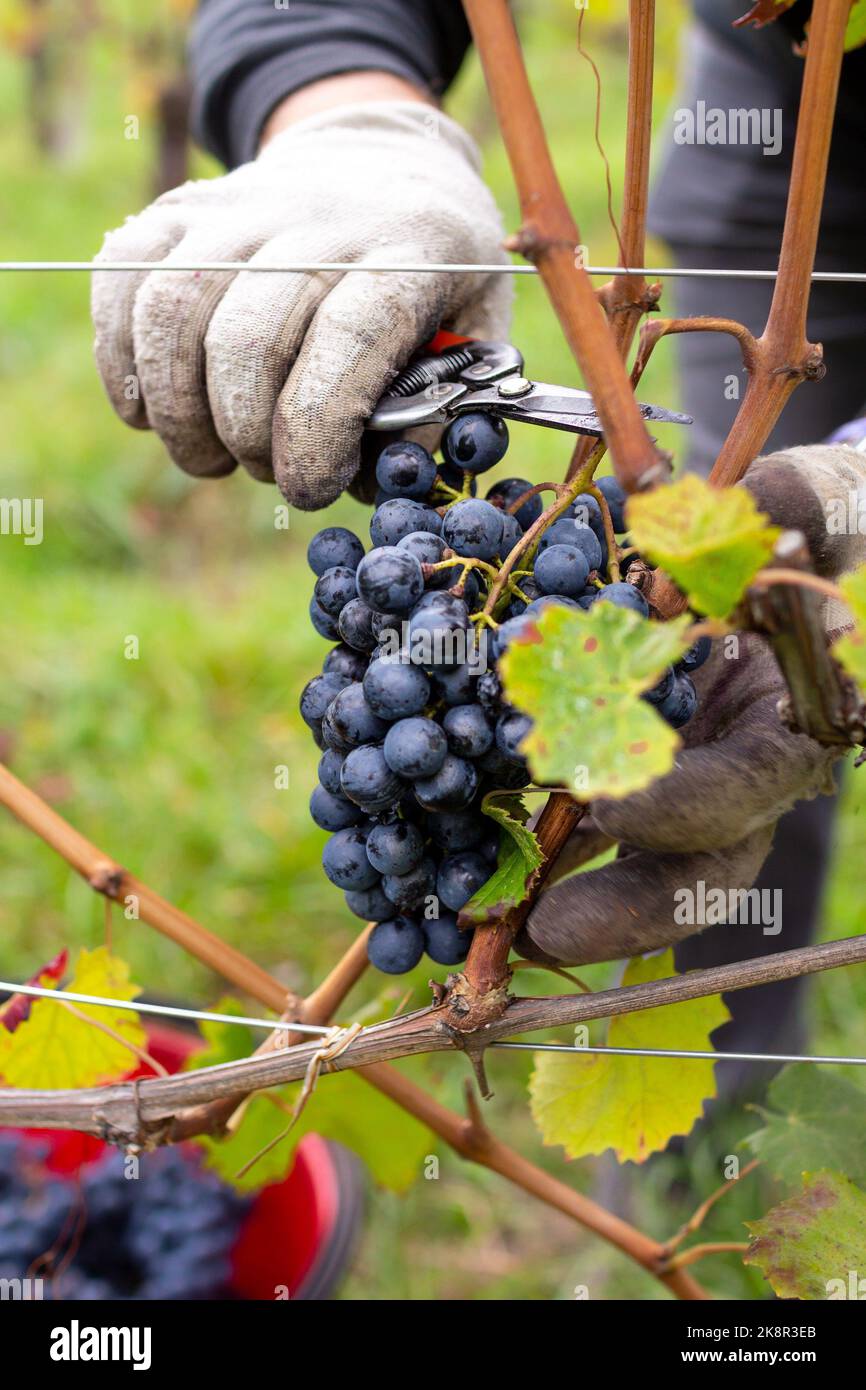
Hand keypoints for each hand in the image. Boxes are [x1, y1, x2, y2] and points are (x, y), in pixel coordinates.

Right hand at [91, 98, 509, 508]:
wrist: (381, 164)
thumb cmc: (431, 276)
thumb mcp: (475, 331)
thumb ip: (439, 414)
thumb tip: (369, 485)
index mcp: (409, 254)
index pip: (349, 337)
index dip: (317, 429)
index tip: (310, 486)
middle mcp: (320, 221)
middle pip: (248, 338)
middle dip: (245, 437)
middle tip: (265, 471)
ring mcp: (241, 208)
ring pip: (172, 312)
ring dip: (178, 412)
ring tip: (207, 456)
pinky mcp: (179, 209)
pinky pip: (122, 280)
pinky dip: (121, 361)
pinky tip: (148, 410)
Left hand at [520, 444, 865, 966]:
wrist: (781, 541)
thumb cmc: (808, 527)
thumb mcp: (814, 508)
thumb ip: (790, 512)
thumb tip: (741, 506)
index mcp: (791, 732)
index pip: (744, 790)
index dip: (684, 804)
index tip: (613, 802)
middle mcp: (732, 775)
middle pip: (690, 870)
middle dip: (622, 909)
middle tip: (545, 934)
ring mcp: (675, 775)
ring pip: (617, 857)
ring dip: (550, 887)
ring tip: (479, 920)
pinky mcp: (621, 758)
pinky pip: (570, 810)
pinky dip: (520, 826)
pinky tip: (454, 836)